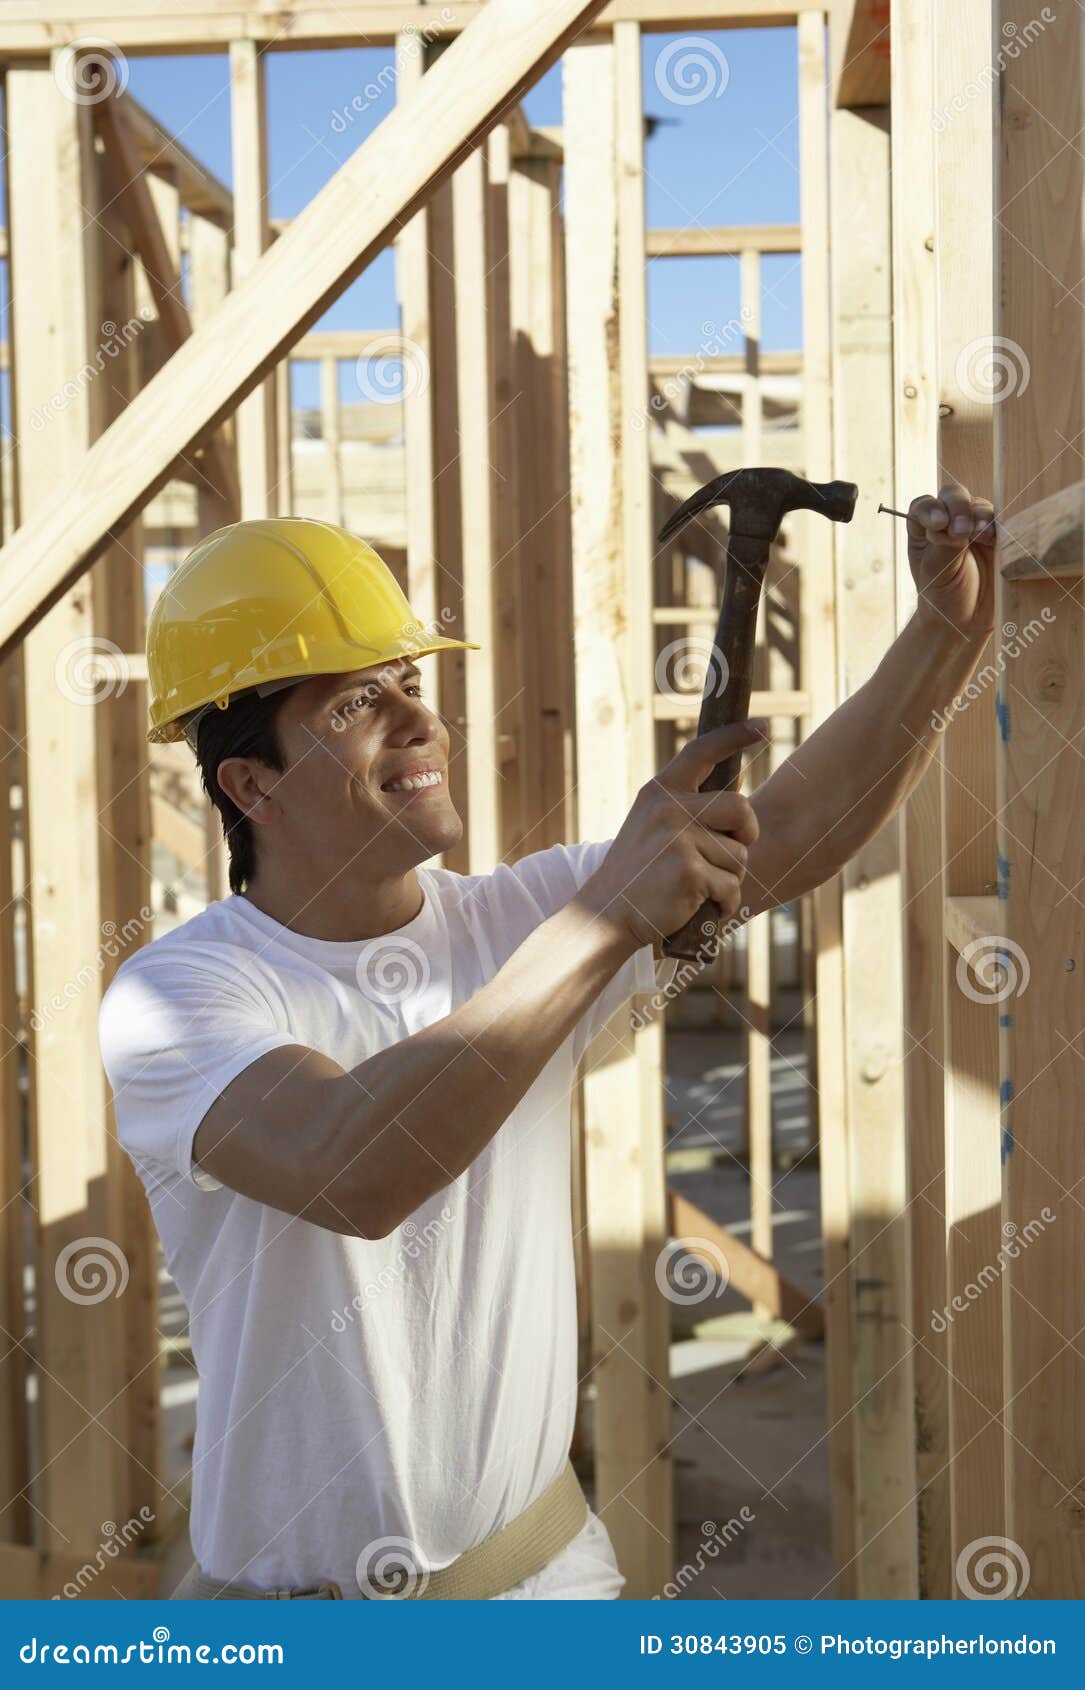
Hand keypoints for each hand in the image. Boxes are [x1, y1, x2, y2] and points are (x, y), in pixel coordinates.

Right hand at [579, 720, 764, 948]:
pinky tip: (699, 907)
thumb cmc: (636, 874)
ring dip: (729, 878)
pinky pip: (732, 887)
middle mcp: (669, 808)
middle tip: (730, 855)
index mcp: (660, 792)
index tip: (764, 725)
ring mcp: (678, 839)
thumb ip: (685, 809)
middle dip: (747, 835)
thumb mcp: (650, 826)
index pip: (702, 751)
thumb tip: (738, 805)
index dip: (735, 736)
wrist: (605, 914)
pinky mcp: (689, 872)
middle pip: (741, 808)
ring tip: (697, 887)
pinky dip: (724, 905)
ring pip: (740, 855)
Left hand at [907, 480, 995, 638]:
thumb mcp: (937, 573)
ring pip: (978, 505)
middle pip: (952, 495)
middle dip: (958, 506)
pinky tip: (996, 538)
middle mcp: (947, 522)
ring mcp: (974, 526)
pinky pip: (1001, 519)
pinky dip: (998, 524)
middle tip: (963, 529)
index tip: (937, 523)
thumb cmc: (944, 597)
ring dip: (981, 516)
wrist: (968, 620)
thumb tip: (958, 523)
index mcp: (923, 530)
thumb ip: (945, 545)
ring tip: (983, 535)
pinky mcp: (997, 535)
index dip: (930, 508)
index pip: (923, 505)